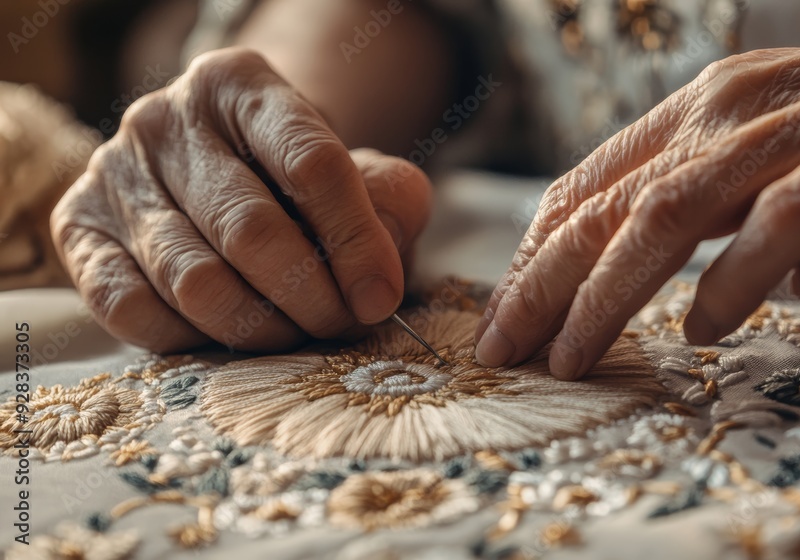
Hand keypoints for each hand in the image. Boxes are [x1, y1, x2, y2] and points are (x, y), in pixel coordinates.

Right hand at [51, 48, 430, 352]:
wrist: (223, 168)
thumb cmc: (301, 179)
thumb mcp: (363, 172)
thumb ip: (392, 205)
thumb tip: (378, 280)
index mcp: (243, 85)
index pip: (311, 162)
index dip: (355, 240)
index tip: (380, 297)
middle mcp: (166, 119)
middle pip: (251, 230)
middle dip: (311, 296)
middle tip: (341, 325)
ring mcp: (113, 172)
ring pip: (194, 280)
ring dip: (260, 328)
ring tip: (295, 332)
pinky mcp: (77, 227)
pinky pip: (132, 310)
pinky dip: (191, 340)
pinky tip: (229, 334)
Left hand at [476, 39, 799, 378]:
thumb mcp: (759, 143)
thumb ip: (693, 193)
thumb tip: (631, 272)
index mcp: (717, 101)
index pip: (600, 183)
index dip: (541, 259)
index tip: (506, 324)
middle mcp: (770, 110)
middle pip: (646, 209)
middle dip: (574, 292)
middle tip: (534, 358)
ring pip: (746, 219)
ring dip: (703, 294)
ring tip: (686, 340)